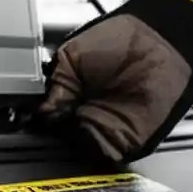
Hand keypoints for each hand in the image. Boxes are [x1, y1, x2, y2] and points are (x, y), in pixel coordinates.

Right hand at [35, 0, 192, 163]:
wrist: (157, 42)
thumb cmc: (119, 39)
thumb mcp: (72, 54)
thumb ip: (56, 83)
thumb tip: (42, 110)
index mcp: (74, 93)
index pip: (51, 114)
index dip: (43, 116)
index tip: (35, 114)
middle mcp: (90, 111)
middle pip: (63, 132)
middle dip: (54, 130)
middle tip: (50, 119)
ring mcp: (108, 125)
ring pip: (79, 145)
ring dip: (70, 139)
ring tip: (66, 122)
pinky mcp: (128, 139)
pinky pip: (104, 152)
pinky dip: (91, 146)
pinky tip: (83, 130)